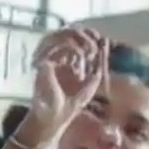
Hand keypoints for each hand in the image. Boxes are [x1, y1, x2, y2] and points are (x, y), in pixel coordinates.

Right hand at [11, 26, 107, 148]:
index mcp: (67, 60)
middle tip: (96, 41)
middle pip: (67, 31)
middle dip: (84, 33)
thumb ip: (97, 65)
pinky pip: (56, 45)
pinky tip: (82, 54)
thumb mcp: (92, 82)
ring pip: (60, 34)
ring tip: (90, 49)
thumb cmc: (72, 103)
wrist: (57, 117)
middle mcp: (56, 57)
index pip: (74, 37)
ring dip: (78, 38)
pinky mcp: (43, 62)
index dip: (88, 34)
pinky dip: (72, 46)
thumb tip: (104, 45)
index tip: (101, 39)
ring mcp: (49, 58)